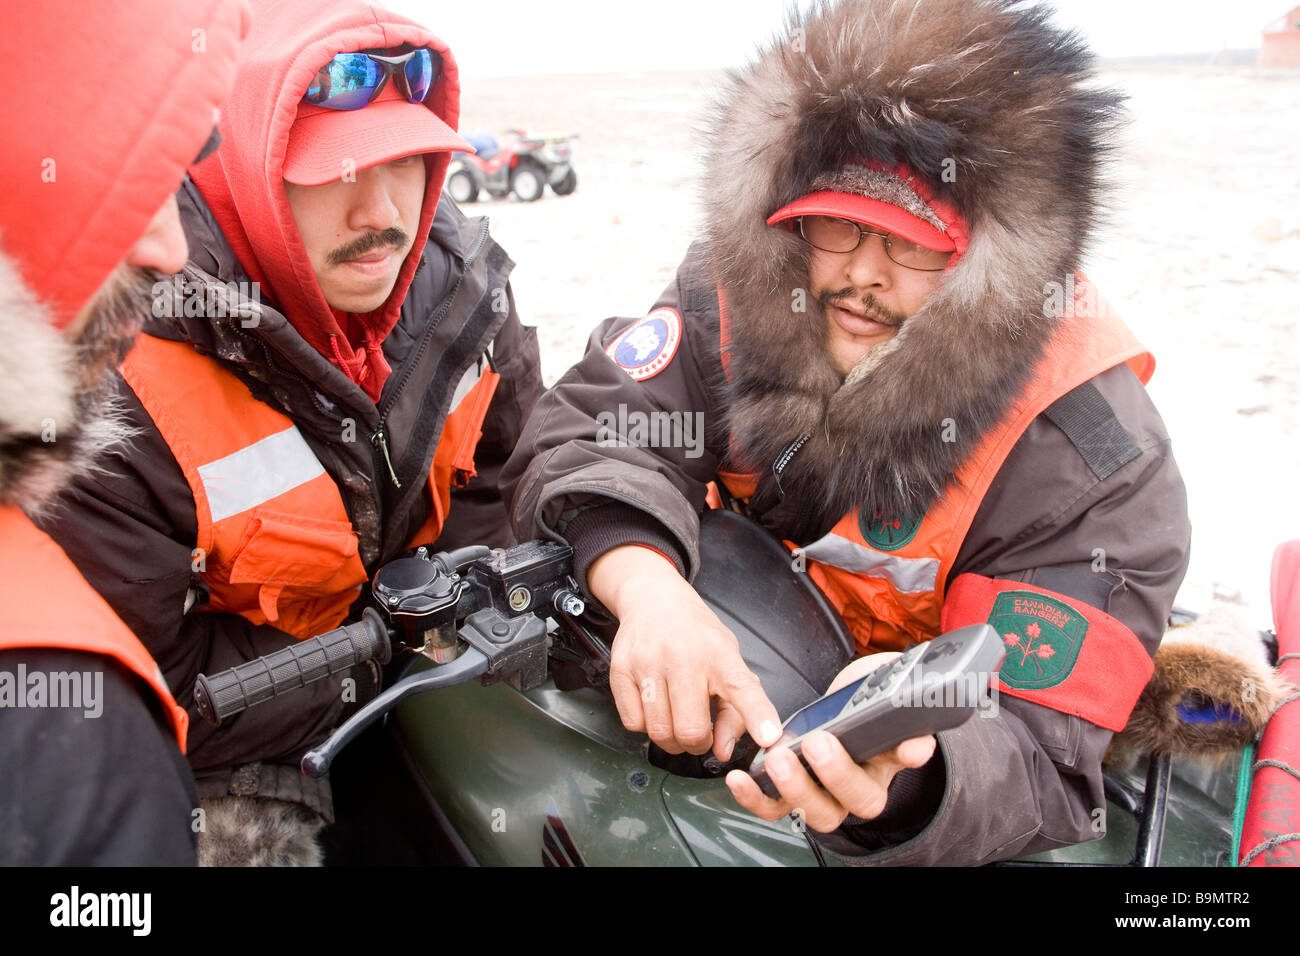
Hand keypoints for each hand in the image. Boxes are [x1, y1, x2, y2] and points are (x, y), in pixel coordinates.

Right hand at [588, 545, 781, 759]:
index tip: (769, 737)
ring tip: (676, 721)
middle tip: (699, 732)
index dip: (757, 716)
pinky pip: (633, 723)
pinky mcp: (621, 670)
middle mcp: (683, 657)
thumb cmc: (696, 635)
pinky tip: (654, 708)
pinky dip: (645, 726)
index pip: (743, 688)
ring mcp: (648, 663)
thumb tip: (723, 750)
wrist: (654, 599)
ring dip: (671, 740)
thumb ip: (734, 709)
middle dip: (697, 744)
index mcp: (720, 655)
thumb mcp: (727, 659)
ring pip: (659, 732)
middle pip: (690, 730)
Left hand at [724, 653, 935, 831]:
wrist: (837, 705)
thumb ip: (900, 703)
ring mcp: (822, 793)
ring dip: (794, 789)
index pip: (906, 760)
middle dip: (834, 774)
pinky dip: (755, 796)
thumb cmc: (862, 701)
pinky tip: (739, 778)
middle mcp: (856, 787)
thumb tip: (918, 740)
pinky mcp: (790, 791)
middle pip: (853, 801)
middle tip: (818, 744)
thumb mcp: (883, 689)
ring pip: (813, 811)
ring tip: (777, 760)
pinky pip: (774, 806)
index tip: (909, 746)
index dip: (905, 758)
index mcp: (885, 762)